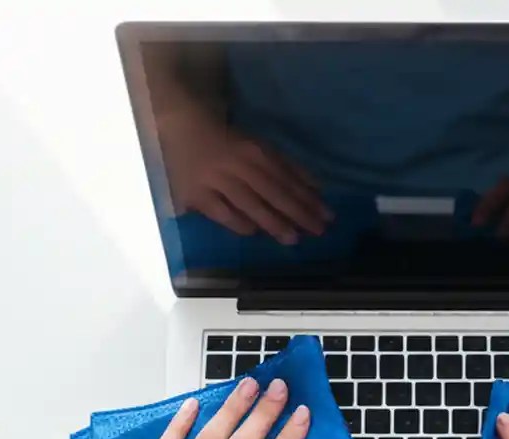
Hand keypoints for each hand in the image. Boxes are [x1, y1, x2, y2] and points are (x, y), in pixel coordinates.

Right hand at [167, 124, 331, 244]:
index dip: (308, 198)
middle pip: (274, 192)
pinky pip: (221, 212)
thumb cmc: (226, 141)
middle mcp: (238, 165)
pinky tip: (254, 232)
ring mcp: (216, 180)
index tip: (327, 216)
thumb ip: (286, 166)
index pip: (288, 179)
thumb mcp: (259, 147)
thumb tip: (315, 188)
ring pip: (250, 204)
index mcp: (256, 152)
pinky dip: (238, 222)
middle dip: (298, 213)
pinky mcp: (196, 194)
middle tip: (318, 231)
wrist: (180, 128)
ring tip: (293, 239)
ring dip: (274, 222)